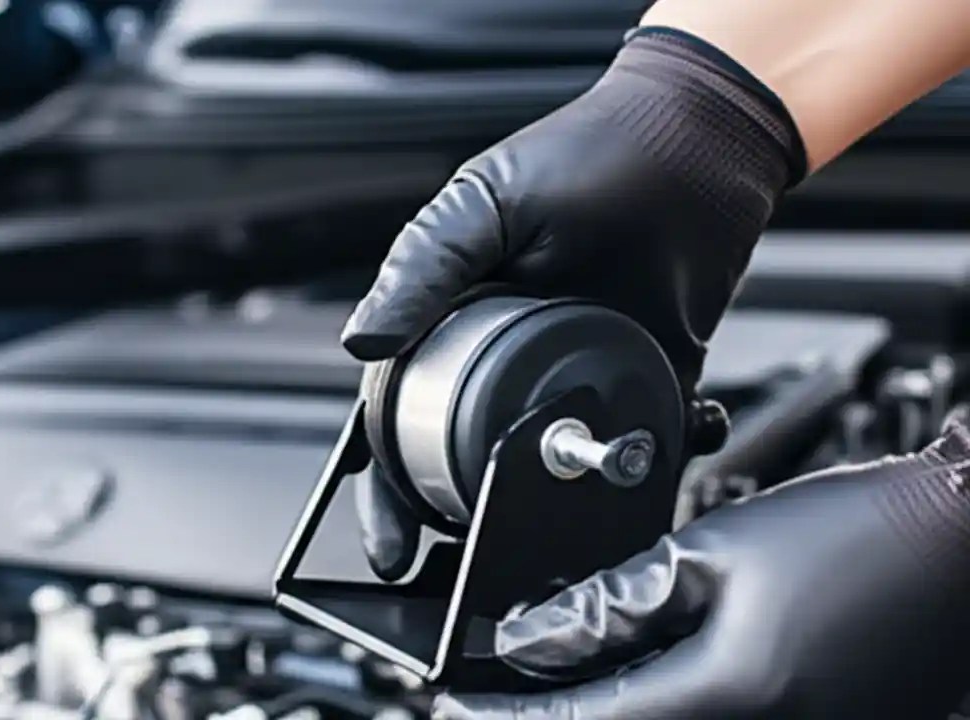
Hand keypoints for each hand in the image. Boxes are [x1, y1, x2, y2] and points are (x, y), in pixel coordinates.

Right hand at [345, 29, 803, 579]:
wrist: (695, 146)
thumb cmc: (586, 156)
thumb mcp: (482, 206)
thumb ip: (421, 270)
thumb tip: (361, 342)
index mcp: (454, 321)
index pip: (400, 418)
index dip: (388, 486)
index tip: (391, 542)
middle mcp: (511, 357)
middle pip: (467, 459)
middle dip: (461, 517)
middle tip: (465, 565)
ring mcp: (579, 373)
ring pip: (550, 466)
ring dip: (552, 505)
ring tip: (559, 536)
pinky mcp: (648, 379)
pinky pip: (642, 444)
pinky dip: (652, 468)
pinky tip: (659, 462)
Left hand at [433, 427, 969, 719]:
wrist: (957, 537)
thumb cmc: (860, 534)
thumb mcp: (712, 553)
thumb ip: (611, 603)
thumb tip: (532, 636)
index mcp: (730, 700)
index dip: (505, 716)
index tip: (450, 705)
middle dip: (544, 714)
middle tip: (487, 693)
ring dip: (595, 706)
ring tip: (541, 674)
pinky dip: (647, 701)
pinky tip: (621, 669)